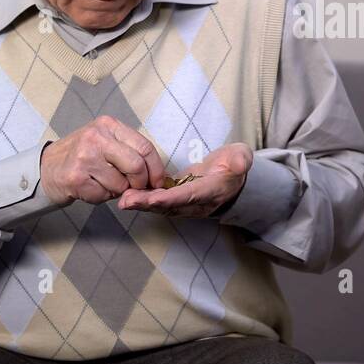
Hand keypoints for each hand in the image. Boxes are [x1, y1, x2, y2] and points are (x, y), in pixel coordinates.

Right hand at [39, 115, 165, 204]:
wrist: (46, 167)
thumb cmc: (82, 156)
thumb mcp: (105, 141)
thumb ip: (129, 151)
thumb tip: (155, 174)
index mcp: (109, 125)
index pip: (144, 147)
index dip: (156, 168)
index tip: (158, 181)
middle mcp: (96, 137)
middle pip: (136, 166)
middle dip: (140, 182)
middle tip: (135, 187)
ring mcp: (84, 157)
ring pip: (121, 185)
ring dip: (117, 191)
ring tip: (103, 182)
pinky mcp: (76, 178)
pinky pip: (104, 195)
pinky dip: (101, 197)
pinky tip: (90, 187)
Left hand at [116, 143, 253, 218]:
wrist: (231, 175)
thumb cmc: (234, 163)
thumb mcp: (242, 157)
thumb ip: (241, 160)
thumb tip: (240, 164)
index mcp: (212, 191)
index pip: (189, 196)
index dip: (171, 198)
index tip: (153, 198)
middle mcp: (197, 203)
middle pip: (170, 206)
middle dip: (148, 204)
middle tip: (126, 201)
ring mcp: (186, 203)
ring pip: (161, 206)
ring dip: (141, 204)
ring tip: (122, 199)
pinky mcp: (176, 198)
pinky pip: (158, 201)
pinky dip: (143, 199)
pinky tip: (127, 194)